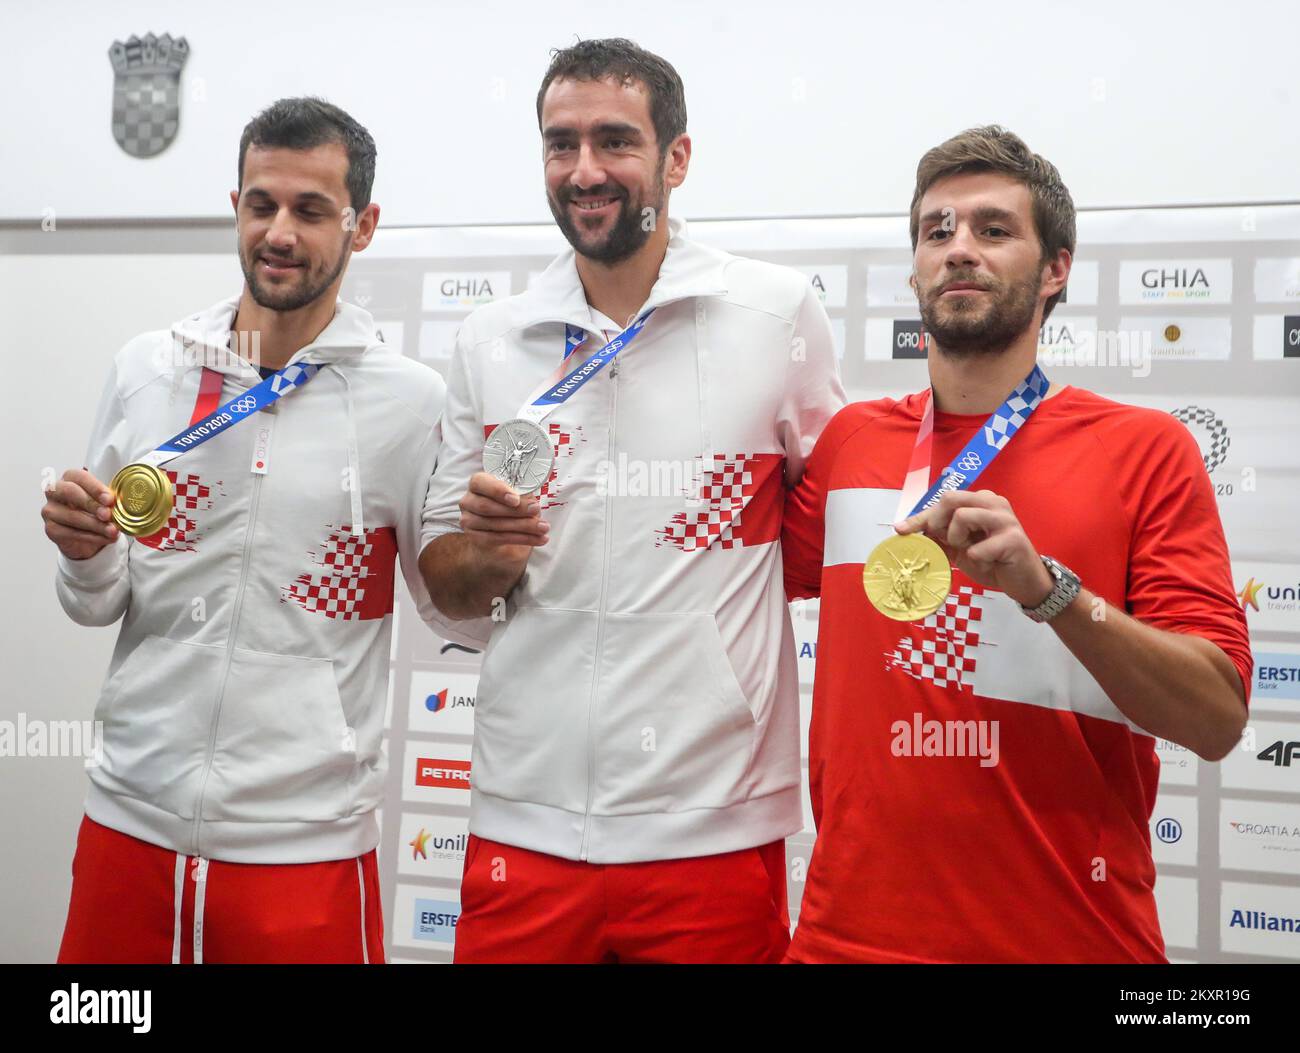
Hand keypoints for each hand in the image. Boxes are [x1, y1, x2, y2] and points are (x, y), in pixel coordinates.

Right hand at [42, 468, 118, 559]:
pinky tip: (106, 538)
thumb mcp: (104, 502)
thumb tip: (118, 504)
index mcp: (69, 478)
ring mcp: (50, 510)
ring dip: (96, 525)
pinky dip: (92, 537)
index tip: (110, 499)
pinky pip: (71, 533)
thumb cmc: (94, 512)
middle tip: (108, 514)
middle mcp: (55, 492)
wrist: (86, 536)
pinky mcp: (51, 529)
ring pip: (72, 516)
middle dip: (92, 504)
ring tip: (112, 530)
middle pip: (70, 492)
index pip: (79, 476)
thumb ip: (108, 500)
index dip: (95, 488)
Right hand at [458, 471, 548, 567]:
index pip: (480, 482)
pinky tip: (539, 539)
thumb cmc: (511, 506)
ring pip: (495, 524)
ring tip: (543, 527)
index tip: (516, 499)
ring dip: (524, 526)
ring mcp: (469, 521)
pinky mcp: (476, 538)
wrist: (501, 532)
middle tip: (536, 511)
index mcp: (478, 484)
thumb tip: (531, 502)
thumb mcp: (518, 495)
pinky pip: (499, 538)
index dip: (497, 490)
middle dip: (516, 510)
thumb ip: (521, 493)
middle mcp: (468, 501)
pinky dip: (523, 539)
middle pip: (488, 506)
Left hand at [894, 490, 1052, 607]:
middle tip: (943, 541)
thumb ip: (940, 537)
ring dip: (957, 539)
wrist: (1023, 582)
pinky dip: (976, 559)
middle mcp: (993, 503)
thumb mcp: (960, 548)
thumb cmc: (992, 561)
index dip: (920, 517)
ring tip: (970, 551)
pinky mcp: (1013, 538)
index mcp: (980, 501)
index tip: (900, 530)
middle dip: (937, 521)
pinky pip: (977, 548)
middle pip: (950, 498)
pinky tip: (990, 563)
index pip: (943, 501)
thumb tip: (906, 532)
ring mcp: (1005, 518)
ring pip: (962, 516)